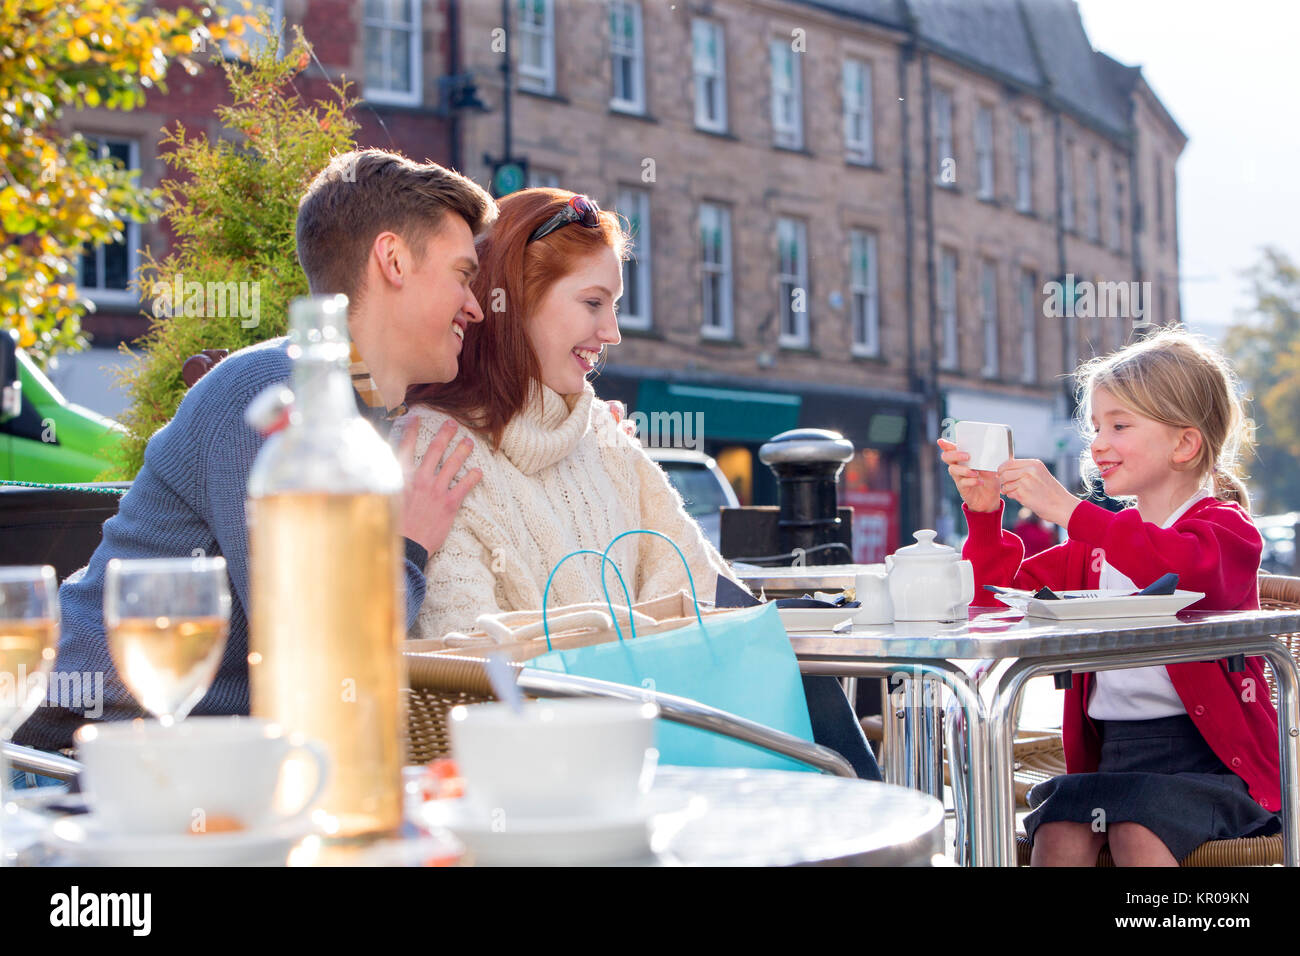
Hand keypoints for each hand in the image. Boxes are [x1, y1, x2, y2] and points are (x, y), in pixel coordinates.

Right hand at [395, 419, 482, 554]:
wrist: (406, 545)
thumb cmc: (394, 526)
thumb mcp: (385, 500)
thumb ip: (389, 484)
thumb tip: (388, 474)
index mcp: (402, 478)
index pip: (405, 448)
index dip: (411, 431)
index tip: (416, 419)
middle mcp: (420, 480)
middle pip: (434, 450)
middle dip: (444, 434)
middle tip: (452, 423)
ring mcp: (436, 490)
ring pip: (452, 463)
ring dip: (462, 450)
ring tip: (469, 442)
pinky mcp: (449, 503)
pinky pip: (465, 486)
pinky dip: (473, 477)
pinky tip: (479, 471)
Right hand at [937, 438, 1000, 512]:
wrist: (990, 498)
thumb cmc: (989, 478)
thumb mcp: (991, 467)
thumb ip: (986, 461)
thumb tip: (984, 456)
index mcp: (963, 458)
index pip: (952, 449)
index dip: (945, 445)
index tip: (941, 441)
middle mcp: (958, 466)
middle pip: (947, 457)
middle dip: (955, 455)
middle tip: (967, 456)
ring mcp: (959, 477)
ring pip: (953, 470)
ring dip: (964, 470)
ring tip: (976, 473)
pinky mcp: (962, 487)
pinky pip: (962, 482)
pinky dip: (972, 481)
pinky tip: (980, 481)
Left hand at [996, 458, 1078, 528]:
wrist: (1062, 506)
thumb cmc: (1051, 492)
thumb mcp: (1040, 474)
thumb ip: (1023, 470)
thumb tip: (1001, 472)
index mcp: (1034, 464)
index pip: (1009, 462)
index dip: (1002, 469)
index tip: (1001, 475)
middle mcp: (1029, 470)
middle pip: (1004, 472)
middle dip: (1002, 480)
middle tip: (1007, 486)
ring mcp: (1025, 482)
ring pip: (1005, 484)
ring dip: (1007, 489)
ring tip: (1017, 492)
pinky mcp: (1022, 493)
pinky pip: (1009, 493)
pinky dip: (1012, 496)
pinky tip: (1022, 498)